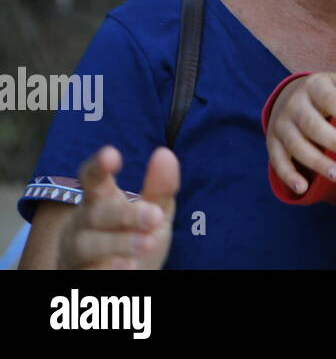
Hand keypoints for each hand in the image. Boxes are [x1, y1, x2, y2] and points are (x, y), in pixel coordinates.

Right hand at [57, 145, 178, 269]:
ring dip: (118, 243)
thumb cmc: (136, 236)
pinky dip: (107, 270)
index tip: (112, 155)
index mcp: (99, 200)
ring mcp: (75, 253)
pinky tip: (128, 268)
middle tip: (155, 217)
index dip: (98, 166)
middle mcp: (82, 224)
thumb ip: (160, 188)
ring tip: (148, 243)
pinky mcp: (78, 277)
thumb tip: (164, 153)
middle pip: (95, 214)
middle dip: (124, 214)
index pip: (91, 178)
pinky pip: (87, 273)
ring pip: (86, 245)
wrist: (125, 277)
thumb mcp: (154, 212)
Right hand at [266, 73, 335, 193]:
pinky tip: (302, 188)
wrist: (286, 95)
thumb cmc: (321, 92)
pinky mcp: (273, 143)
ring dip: (317, 162)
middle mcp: (294, 105)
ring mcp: (281, 125)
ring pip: (297, 145)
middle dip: (335, 142)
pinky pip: (278, 161)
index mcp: (313, 87)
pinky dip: (289, 175)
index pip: (331, 100)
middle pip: (313, 125)